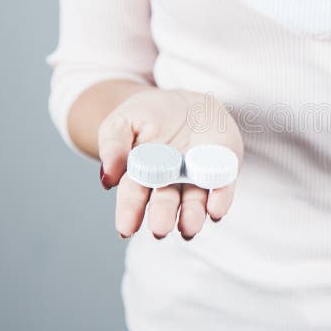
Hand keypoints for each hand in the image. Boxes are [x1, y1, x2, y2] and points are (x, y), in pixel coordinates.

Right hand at [98, 89, 243, 239]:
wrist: (185, 102)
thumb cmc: (148, 115)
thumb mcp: (122, 121)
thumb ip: (113, 144)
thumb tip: (108, 176)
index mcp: (140, 176)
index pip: (133, 196)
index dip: (129, 212)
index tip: (126, 228)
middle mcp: (169, 183)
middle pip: (165, 203)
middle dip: (162, 216)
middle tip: (160, 228)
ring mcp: (196, 178)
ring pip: (194, 202)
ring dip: (192, 216)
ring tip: (188, 228)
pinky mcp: (222, 168)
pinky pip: (223, 186)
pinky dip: (221, 199)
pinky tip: (216, 210)